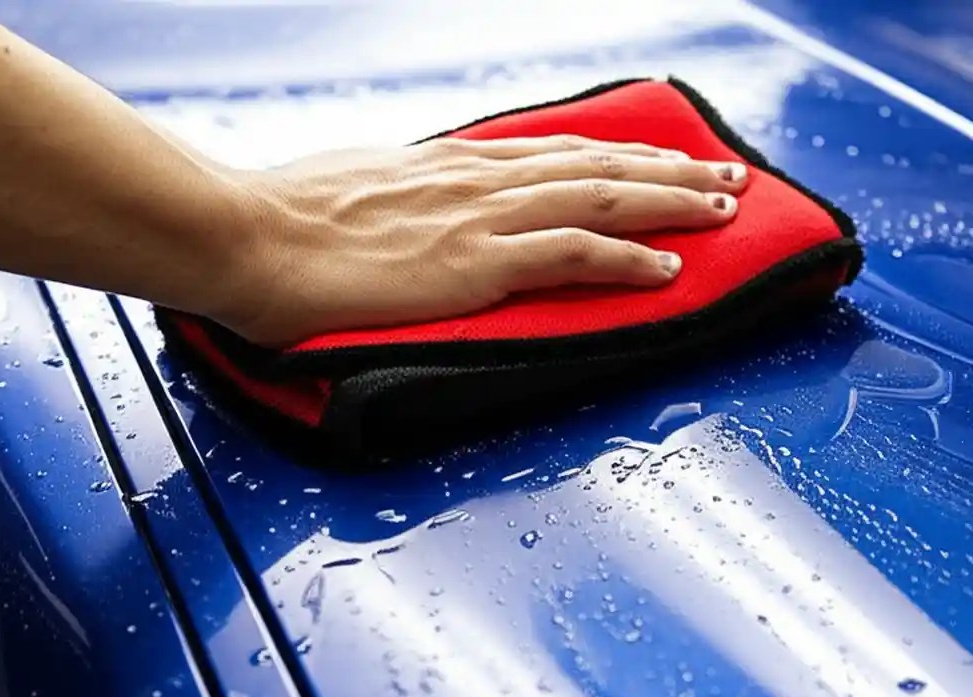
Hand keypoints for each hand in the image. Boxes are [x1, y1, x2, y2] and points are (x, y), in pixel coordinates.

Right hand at [206, 135, 747, 346]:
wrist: (245, 237)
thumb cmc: (284, 220)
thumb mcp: (357, 189)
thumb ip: (405, 197)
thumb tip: (419, 207)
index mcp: (451, 166)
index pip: (556, 153)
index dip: (618, 154)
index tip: (663, 155)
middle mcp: (479, 181)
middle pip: (596, 164)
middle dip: (669, 169)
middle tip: (727, 175)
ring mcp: (482, 219)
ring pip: (601, 196)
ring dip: (671, 200)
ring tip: (724, 206)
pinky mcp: (476, 263)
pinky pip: (573, 252)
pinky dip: (629, 256)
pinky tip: (671, 267)